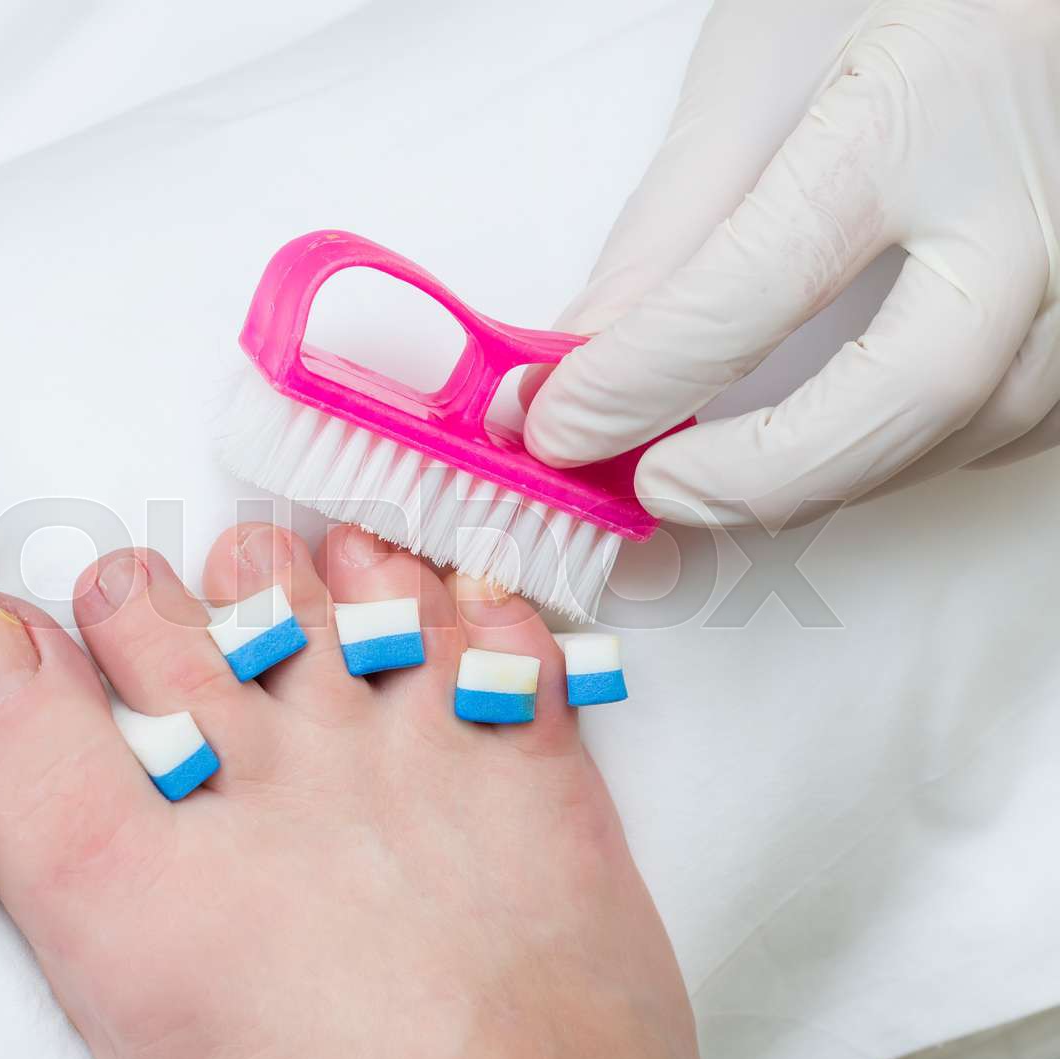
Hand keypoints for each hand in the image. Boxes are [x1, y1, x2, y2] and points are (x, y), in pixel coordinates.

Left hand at [523, 0, 1059, 526]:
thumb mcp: (765, 61)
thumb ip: (677, 213)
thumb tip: (584, 349)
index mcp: (921, 113)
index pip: (756, 287)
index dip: (640, 379)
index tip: (558, 425)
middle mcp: (1033, 200)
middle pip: (906, 395)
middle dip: (759, 473)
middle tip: (653, 486)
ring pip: (970, 428)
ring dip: (828, 473)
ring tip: (718, 467)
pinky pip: (1014, 422)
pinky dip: (905, 450)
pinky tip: (830, 436)